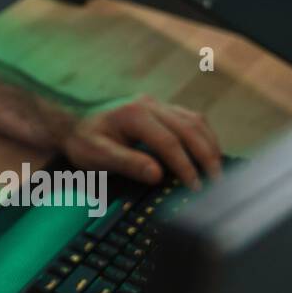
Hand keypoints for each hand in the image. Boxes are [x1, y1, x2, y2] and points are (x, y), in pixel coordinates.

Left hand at [60, 95, 222, 188]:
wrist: (73, 121)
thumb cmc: (83, 139)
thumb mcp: (96, 154)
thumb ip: (126, 163)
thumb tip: (157, 174)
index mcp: (133, 114)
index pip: (168, 141)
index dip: (185, 166)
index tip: (195, 188)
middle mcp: (149, 104)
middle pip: (189, 128)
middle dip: (206, 156)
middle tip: (218, 183)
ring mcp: (157, 104)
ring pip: (195, 121)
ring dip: (209, 145)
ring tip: (218, 171)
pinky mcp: (161, 109)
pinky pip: (191, 119)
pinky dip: (203, 136)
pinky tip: (209, 153)